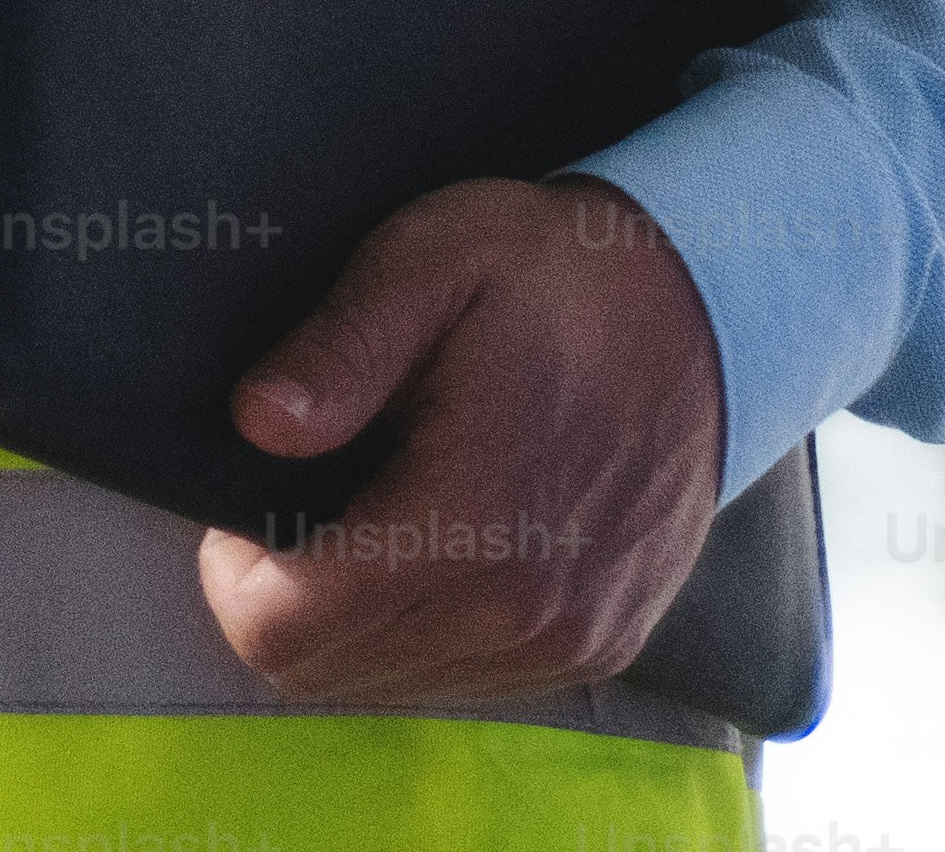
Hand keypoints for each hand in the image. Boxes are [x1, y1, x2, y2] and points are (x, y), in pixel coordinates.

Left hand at [195, 175, 731, 704]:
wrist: (710, 308)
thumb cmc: (553, 275)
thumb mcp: (428, 261)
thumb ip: (337, 348)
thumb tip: (255, 425)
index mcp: (470, 519)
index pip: (281, 627)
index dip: (234, 570)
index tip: (250, 498)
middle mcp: (525, 610)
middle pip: (321, 670)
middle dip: (285, 596)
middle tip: (306, 499)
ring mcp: (569, 641)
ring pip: (386, 682)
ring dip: (354, 617)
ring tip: (378, 511)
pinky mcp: (598, 648)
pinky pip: (462, 679)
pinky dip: (422, 628)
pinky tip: (438, 542)